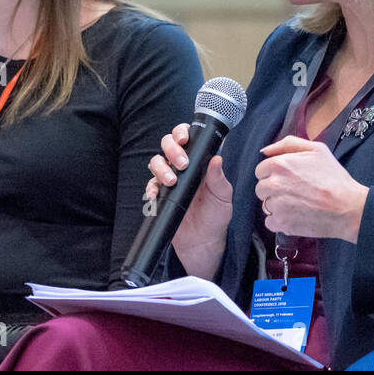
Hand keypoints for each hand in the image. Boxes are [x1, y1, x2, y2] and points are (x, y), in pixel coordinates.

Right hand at [145, 122, 232, 277]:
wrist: (203, 241)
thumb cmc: (216, 216)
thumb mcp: (223, 196)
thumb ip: (218, 178)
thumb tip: (218, 158)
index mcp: (199, 162)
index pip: (188, 138)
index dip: (182, 133)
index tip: (184, 139)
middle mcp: (183, 167)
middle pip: (168, 145)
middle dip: (172, 149)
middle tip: (182, 163)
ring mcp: (170, 179)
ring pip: (156, 162)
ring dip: (161, 168)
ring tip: (171, 181)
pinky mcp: (160, 194)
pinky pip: (150, 185)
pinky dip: (150, 188)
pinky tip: (155, 194)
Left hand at [254, 136, 368, 242]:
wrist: (348, 208)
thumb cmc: (334, 177)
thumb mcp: (317, 149)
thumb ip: (288, 144)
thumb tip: (265, 151)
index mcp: (279, 164)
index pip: (261, 170)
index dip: (274, 174)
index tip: (288, 179)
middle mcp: (274, 184)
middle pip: (261, 188)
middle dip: (273, 190)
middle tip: (294, 192)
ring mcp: (277, 205)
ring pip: (265, 205)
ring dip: (277, 206)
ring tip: (298, 204)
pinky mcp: (282, 223)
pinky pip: (270, 222)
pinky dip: (280, 221)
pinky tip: (296, 216)